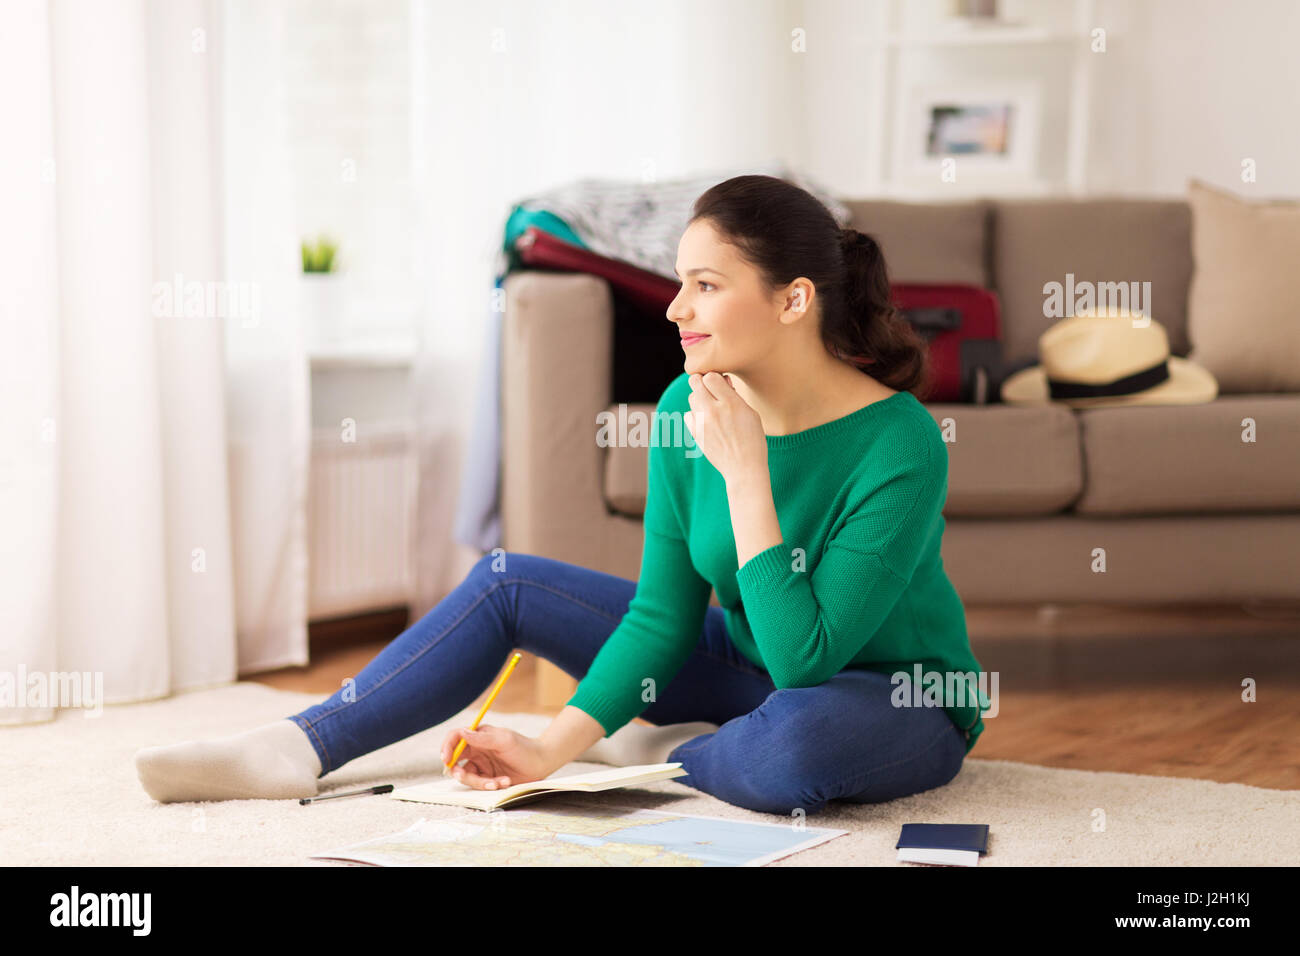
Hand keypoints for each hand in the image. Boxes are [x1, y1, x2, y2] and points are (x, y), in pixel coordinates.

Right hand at [439, 724, 553, 789]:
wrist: (541, 763)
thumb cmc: (524, 747)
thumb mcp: (504, 740)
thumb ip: (483, 738)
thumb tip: (462, 733)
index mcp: (478, 736)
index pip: (455, 738)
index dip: (447, 747)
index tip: (446, 759)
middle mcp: (477, 750)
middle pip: (456, 762)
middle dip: (459, 772)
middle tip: (464, 776)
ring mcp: (482, 765)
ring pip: (467, 777)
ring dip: (481, 782)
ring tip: (499, 782)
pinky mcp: (488, 778)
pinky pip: (480, 785)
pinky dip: (490, 786)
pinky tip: (505, 781)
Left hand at [684, 372, 767, 486]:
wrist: (744, 468)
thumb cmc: (752, 440)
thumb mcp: (750, 414)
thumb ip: (734, 395)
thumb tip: (722, 380)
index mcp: (731, 403)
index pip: (710, 376)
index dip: (715, 377)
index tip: (721, 383)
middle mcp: (714, 411)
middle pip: (695, 383)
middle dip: (703, 383)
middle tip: (712, 390)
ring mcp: (702, 423)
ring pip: (691, 398)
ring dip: (700, 399)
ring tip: (713, 408)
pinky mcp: (695, 434)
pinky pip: (688, 414)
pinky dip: (695, 415)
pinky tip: (707, 420)